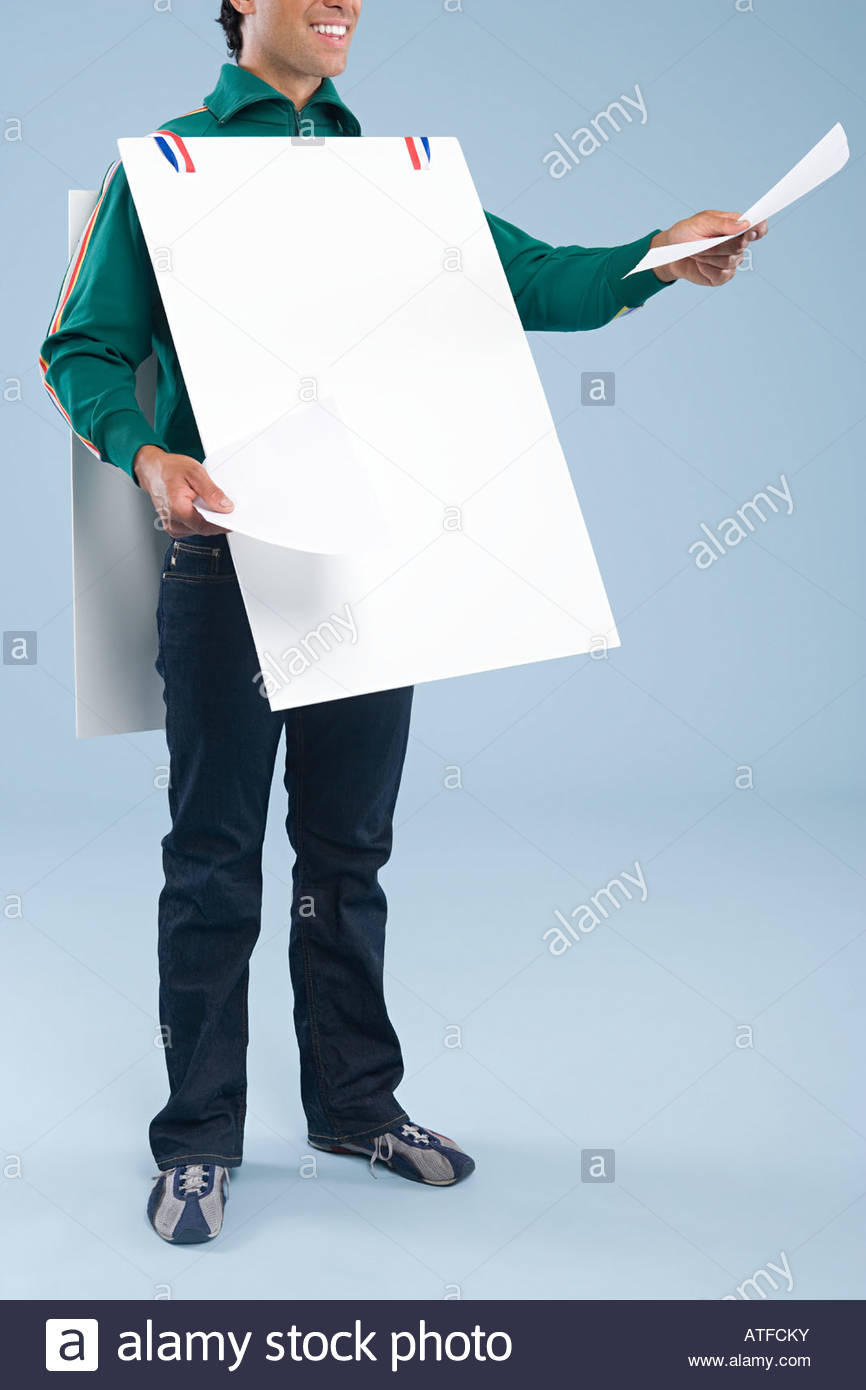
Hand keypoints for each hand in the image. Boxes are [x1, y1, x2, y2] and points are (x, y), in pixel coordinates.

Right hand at [132, 445, 233, 536]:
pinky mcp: (174, 526)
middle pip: (204, 529)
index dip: (223, 524)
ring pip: (200, 529)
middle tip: (226, 506)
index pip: (206, 527)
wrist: (152, 469)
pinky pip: (194, 527)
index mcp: (177, 509)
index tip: (234, 518)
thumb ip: (211, 492)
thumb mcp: (195, 473)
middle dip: (217, 519)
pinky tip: (201, 506)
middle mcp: (173, 522)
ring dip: (209, 518)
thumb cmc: (170, 469)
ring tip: (208, 502)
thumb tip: (225, 507)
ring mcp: (173, 526)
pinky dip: (201, 518)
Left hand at [650, 211, 768, 286]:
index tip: (752, 232)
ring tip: (697, 251)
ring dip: (710, 256)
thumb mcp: (701, 222)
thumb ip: (722, 223)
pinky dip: (707, 269)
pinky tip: (700, 264)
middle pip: (741, 246)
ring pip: (730, 261)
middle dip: (719, 245)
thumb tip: (744, 225)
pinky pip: (722, 275)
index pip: (758, 228)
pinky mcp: (722, 276)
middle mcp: (737, 244)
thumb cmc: (686, 233)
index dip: (759, 229)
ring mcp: (731, 261)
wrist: (671, 253)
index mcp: (737, 226)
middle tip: (703, 242)